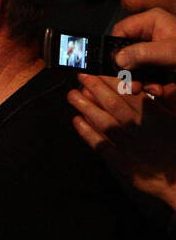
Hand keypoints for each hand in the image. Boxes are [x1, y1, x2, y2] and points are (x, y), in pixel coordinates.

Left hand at [69, 73, 175, 210]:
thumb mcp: (174, 119)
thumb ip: (159, 103)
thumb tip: (146, 88)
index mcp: (157, 116)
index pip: (130, 93)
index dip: (110, 83)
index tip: (96, 76)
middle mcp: (142, 129)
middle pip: (114, 104)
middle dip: (95, 89)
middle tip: (81, 78)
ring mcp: (131, 146)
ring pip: (104, 122)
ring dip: (86, 107)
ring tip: (72, 95)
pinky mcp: (123, 164)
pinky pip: (101, 145)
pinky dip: (87, 132)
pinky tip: (76, 121)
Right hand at [112, 9, 175, 91]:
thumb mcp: (170, 52)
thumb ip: (142, 53)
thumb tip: (117, 59)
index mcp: (151, 21)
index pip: (120, 30)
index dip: (113, 49)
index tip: (113, 67)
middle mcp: (151, 33)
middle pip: (125, 51)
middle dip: (128, 70)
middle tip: (131, 86)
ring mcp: (157, 50)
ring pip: (136, 66)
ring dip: (141, 81)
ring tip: (148, 91)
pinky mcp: (164, 64)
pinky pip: (149, 74)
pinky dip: (153, 85)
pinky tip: (160, 90)